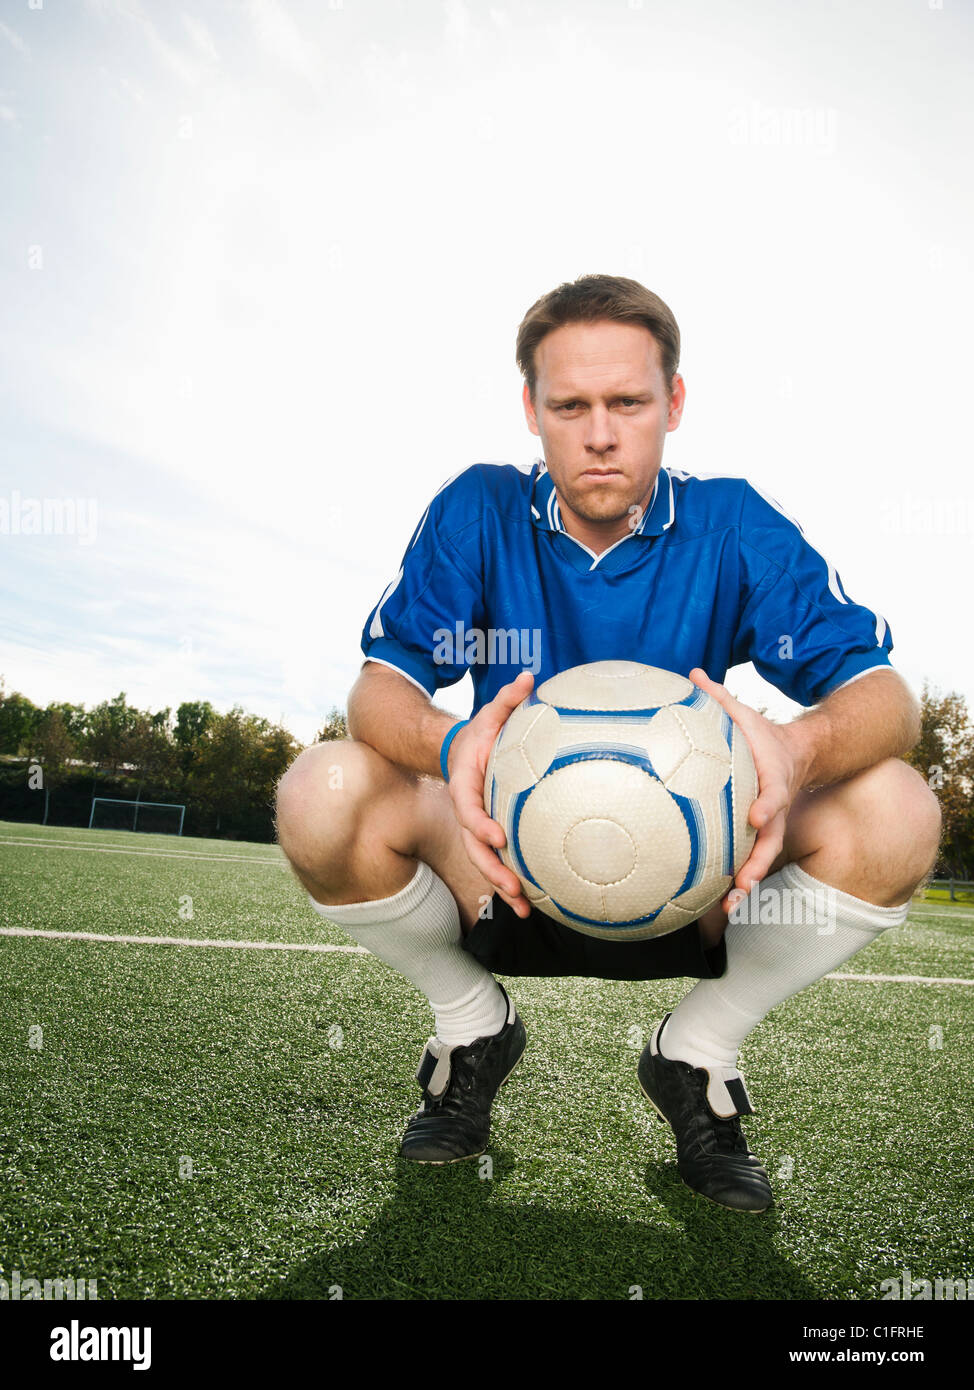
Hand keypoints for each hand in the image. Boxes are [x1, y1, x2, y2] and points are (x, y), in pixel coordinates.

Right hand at [446, 671, 534, 918]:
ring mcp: (476, 827)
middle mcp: (468, 811)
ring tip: (525, 908)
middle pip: (474, 847)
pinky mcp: (489, 836)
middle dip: (492, 869)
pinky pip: (497, 862)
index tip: (498, 837)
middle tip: (513, 887)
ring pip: (484, 862)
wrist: (464, 752)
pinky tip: (531, 906)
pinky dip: (510, 885)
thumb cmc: (483, 734)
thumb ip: (508, 699)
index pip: (468, 808)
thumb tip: (528, 676)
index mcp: (465, 785)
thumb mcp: (491, 714)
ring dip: (502, 886)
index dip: (480, 824)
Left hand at [689, 668, 805, 914]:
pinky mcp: (759, 835)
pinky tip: (718, 903)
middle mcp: (774, 806)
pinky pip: (750, 860)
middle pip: (771, 839)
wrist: (798, 753)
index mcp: (772, 778)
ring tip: (731, 904)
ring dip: (749, 881)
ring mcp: (770, 825)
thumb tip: (692, 673)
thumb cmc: (762, 734)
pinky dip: (738, 881)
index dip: (768, 805)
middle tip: (744, 881)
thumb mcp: (744, 713)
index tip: (757, 815)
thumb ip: (719, 696)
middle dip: (759, 861)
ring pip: (763, 858)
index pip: (773, 794)